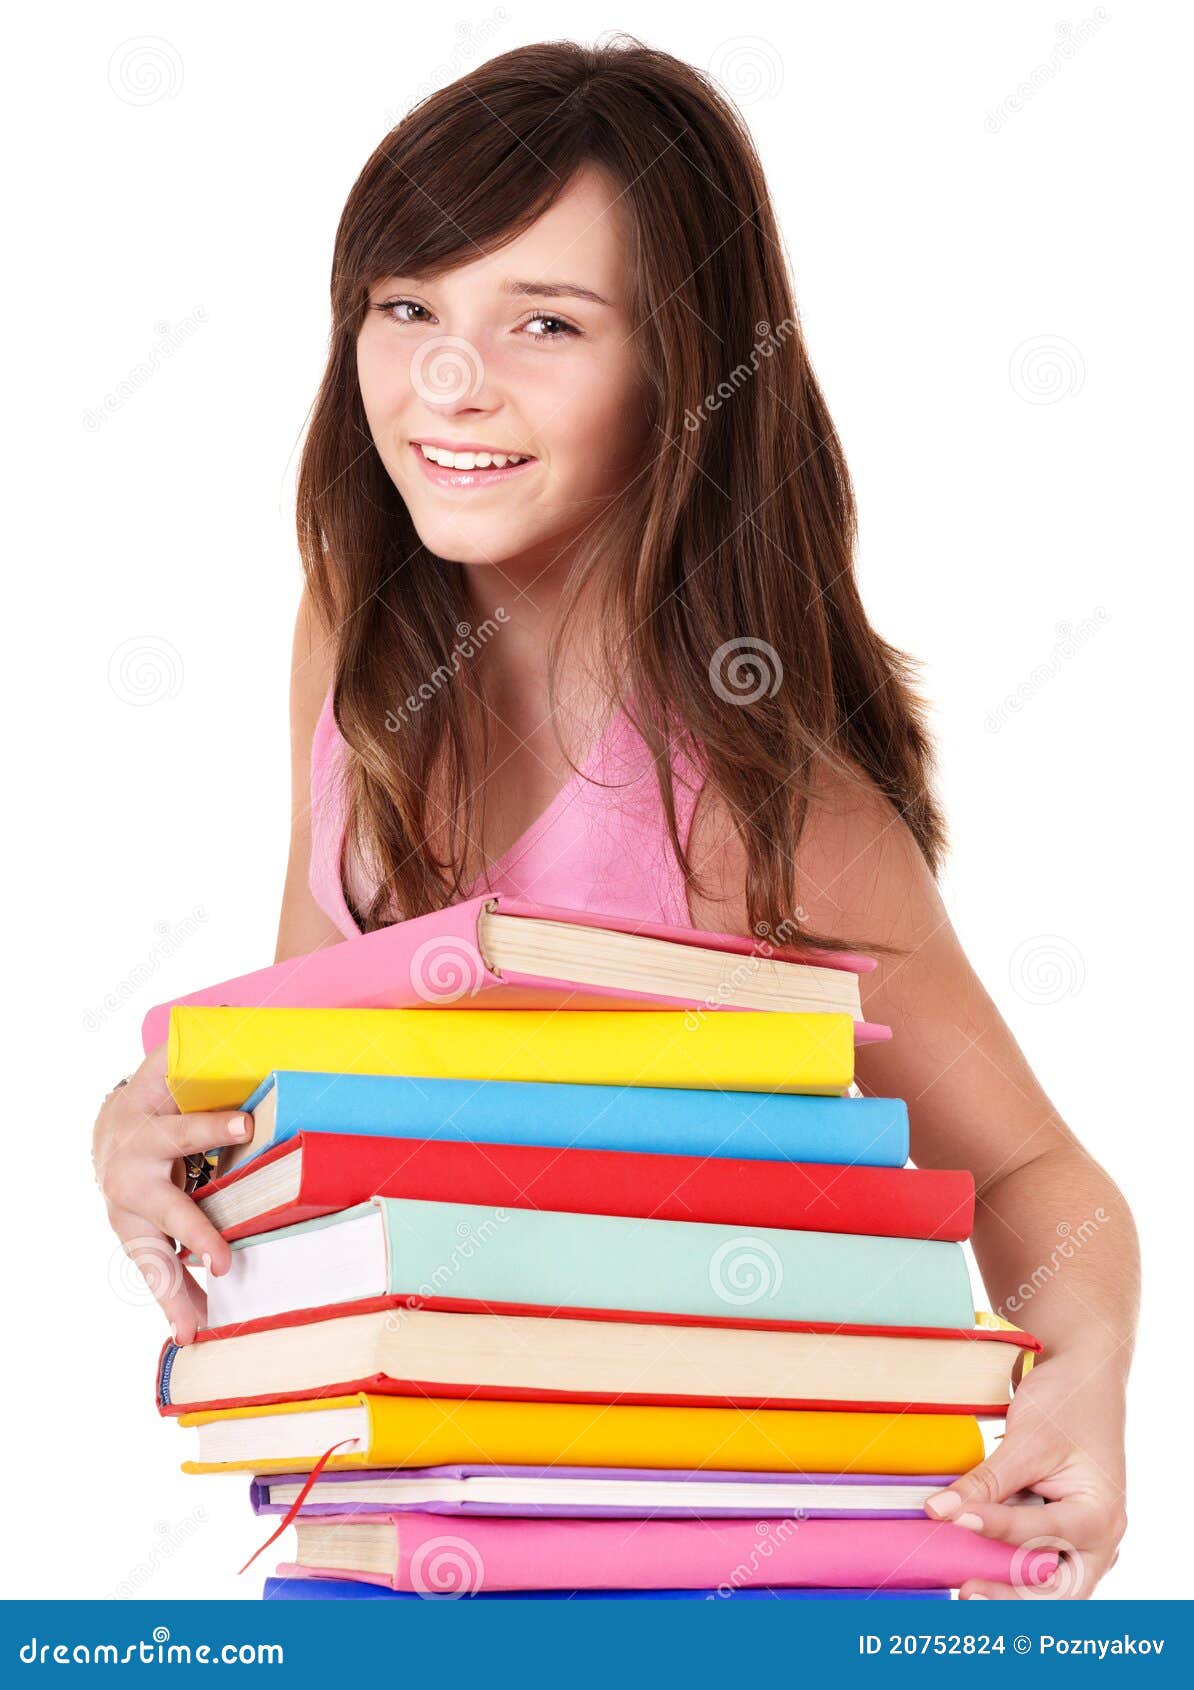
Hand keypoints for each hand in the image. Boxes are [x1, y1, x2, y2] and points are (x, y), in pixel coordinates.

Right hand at [92, 1039, 252, 1343]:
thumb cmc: (159, 1095)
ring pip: (150, 1256)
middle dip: (193, 1232)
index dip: (209, 1125)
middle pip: (164, 1206)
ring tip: (197, 1328)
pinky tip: (193, 1336)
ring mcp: (130, 1214)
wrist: (110, 1128)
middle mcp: (133, 1175)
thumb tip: (236, 1011)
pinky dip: (174, 1308)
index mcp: (147, 1127)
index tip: (244, 1124)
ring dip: (175, 1293)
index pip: (180, 1126)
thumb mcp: (171, 1066)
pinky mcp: (137, 1240)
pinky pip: (155, 1278)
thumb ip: (202, 1044)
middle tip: (223, 1259)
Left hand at [924, 1349, 1127, 1598]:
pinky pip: (1037, 1562)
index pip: (1042, 1533)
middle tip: (966, 1591)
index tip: (952, 1517)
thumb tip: (940, 1510)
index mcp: (1100, 1517)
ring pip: (1046, 1584)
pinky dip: (1009, 1566)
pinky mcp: (1061, 1534)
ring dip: (1008, 1587)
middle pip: (1057, 1590)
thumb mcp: (1027, 1441)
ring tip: (964, 1587)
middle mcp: (1098, 1541)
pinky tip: (973, 1562)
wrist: (1085, 1376)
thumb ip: (987, 1481)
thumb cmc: (1066, 1403)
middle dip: (1012, 1596)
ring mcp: (1081, 1542)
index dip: (995, 1526)